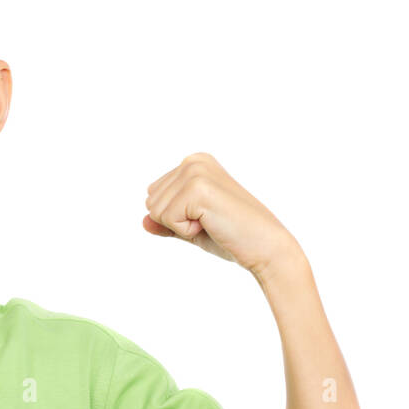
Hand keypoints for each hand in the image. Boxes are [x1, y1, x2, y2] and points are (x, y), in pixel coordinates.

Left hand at [143, 152, 298, 277]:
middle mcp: (194, 161)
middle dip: (175, 222)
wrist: (265, 247)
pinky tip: (212, 224)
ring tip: (212, 222)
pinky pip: (167, 219)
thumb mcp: (191, 228)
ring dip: (181, 226)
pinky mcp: (198, 188)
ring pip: (155, 211)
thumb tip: (143, 221)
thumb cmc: (232, 237)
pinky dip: (186, 231)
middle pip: (150, 202)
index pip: (152, 195)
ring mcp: (196, 172)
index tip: (205, 217)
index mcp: (194, 162)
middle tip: (209, 221)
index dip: (174, 218)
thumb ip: (166, 222)